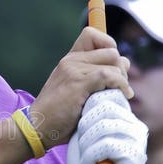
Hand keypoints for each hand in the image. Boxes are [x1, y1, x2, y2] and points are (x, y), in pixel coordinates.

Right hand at [28, 27, 131, 148]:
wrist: (37, 128)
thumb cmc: (57, 116)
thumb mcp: (74, 90)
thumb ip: (94, 76)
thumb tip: (125, 63)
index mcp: (69, 60)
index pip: (92, 35)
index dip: (108, 45)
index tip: (112, 66)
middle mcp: (71, 60)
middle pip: (111, 50)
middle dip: (120, 68)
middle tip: (118, 87)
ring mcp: (74, 70)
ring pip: (114, 63)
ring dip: (122, 80)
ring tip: (117, 95)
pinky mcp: (78, 82)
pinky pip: (110, 75)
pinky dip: (121, 86)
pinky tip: (123, 96)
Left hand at [66, 89, 151, 163]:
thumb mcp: (87, 137)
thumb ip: (89, 117)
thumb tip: (82, 96)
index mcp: (125, 118)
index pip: (108, 96)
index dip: (87, 107)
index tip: (77, 126)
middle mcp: (135, 126)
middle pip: (104, 107)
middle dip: (84, 124)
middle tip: (78, 142)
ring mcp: (137, 141)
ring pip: (103, 126)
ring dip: (85, 141)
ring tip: (82, 155)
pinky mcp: (134, 156)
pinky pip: (107, 145)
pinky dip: (90, 154)